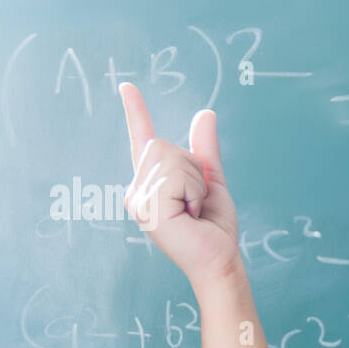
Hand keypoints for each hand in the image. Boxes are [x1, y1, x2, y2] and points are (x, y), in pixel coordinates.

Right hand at [118, 82, 241, 287]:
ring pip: (169, 156)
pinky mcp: (146, 208)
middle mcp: (137, 189)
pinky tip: (189, 215)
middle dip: (192, 168)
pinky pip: (175, 176)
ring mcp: (138, 199)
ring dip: (194, 182)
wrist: (220, 260)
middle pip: (162, 144)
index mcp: (150, 182)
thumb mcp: (211, 181)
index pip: (142, 140)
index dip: (136, 112)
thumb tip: (205, 113)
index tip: (128, 87)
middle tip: (196, 202)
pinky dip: (193, 192)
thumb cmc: (215, 227)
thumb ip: (205, 150)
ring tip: (193, 211)